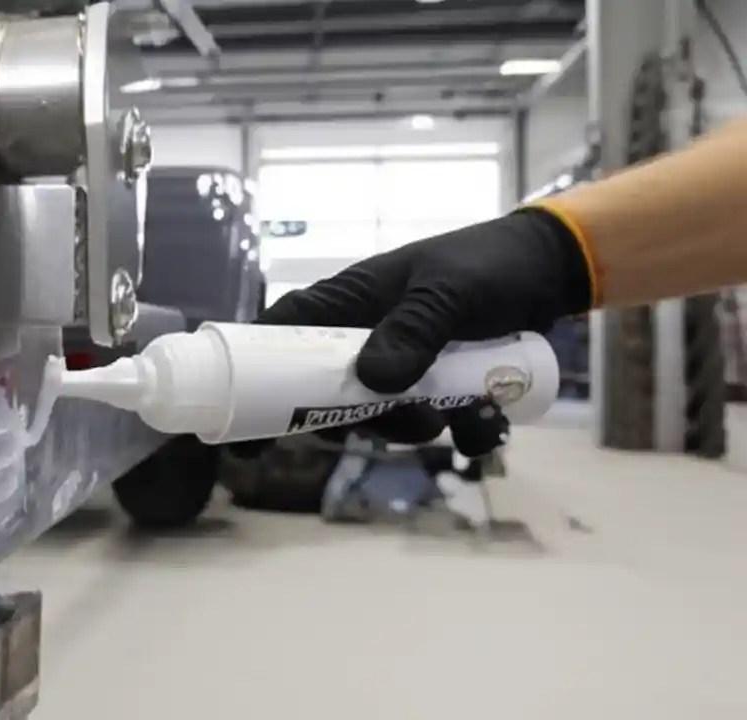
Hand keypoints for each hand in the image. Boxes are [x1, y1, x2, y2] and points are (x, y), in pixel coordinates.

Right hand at [258, 207, 592, 454]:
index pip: (281, 338)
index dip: (256, 384)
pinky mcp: (436, 385)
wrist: (550, 269)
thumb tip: (371, 383)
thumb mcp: (449, 292)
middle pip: (331, 397)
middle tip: (412, 421)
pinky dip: (462, 433)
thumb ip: (413, 331)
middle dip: (365, 422)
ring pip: (382, 418)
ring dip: (418, 429)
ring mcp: (400, 364)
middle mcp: (363, 337)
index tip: (250, 436)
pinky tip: (490, 421)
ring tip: (460, 414)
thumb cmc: (489, 265)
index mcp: (348, 304)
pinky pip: (434, 425)